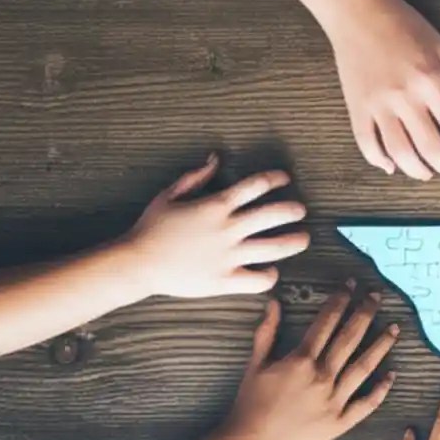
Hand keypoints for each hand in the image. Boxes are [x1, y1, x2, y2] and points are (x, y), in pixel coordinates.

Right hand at [124, 154, 308, 297]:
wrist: (137, 264)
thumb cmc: (151, 228)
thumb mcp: (169, 195)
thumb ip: (195, 177)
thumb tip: (216, 158)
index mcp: (216, 206)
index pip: (256, 185)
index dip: (276, 179)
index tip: (285, 179)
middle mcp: (228, 229)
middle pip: (275, 214)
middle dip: (294, 210)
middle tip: (301, 210)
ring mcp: (229, 256)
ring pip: (276, 248)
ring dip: (295, 242)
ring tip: (302, 239)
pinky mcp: (226, 280)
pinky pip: (259, 279)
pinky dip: (270, 275)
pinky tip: (270, 270)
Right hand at [219, 282, 397, 439]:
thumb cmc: (250, 403)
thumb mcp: (255, 364)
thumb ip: (267, 332)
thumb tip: (274, 302)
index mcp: (301, 360)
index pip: (327, 322)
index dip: (340, 301)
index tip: (351, 286)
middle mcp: (322, 377)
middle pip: (350, 339)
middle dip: (365, 314)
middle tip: (377, 297)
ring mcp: (334, 400)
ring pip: (364, 367)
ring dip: (381, 346)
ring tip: (395, 329)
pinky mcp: (340, 421)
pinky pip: (366, 404)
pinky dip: (380, 390)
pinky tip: (392, 375)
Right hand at [322, 0, 439, 180]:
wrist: (357, 10)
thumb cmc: (404, 27)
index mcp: (430, 81)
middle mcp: (404, 97)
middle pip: (432, 150)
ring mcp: (377, 105)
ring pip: (400, 155)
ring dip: (420, 172)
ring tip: (432, 173)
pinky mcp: (356, 108)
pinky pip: (367, 145)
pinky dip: (381, 162)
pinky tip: (394, 166)